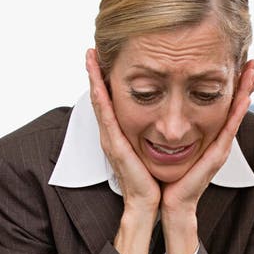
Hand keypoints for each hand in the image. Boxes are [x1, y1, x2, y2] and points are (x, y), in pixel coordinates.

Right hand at [85, 49, 160, 214]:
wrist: (147, 203)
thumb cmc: (152, 180)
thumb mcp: (152, 151)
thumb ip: (152, 135)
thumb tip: (163, 120)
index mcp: (121, 134)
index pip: (111, 102)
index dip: (105, 80)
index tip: (103, 59)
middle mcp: (112, 134)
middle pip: (101, 97)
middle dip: (95, 73)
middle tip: (92, 50)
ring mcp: (111, 139)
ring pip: (99, 102)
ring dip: (93, 78)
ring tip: (90, 56)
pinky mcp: (115, 145)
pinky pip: (106, 116)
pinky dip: (99, 97)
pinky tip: (96, 81)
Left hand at [160, 60, 253, 214]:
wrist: (171, 201)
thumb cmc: (168, 177)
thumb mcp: (168, 145)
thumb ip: (169, 129)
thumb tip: (158, 108)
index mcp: (207, 136)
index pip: (222, 105)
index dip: (231, 86)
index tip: (236, 65)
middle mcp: (217, 139)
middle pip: (235, 105)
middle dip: (244, 83)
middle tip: (252, 61)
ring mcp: (220, 146)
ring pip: (236, 112)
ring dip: (246, 91)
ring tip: (253, 71)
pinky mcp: (218, 155)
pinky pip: (230, 128)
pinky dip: (238, 112)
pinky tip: (245, 97)